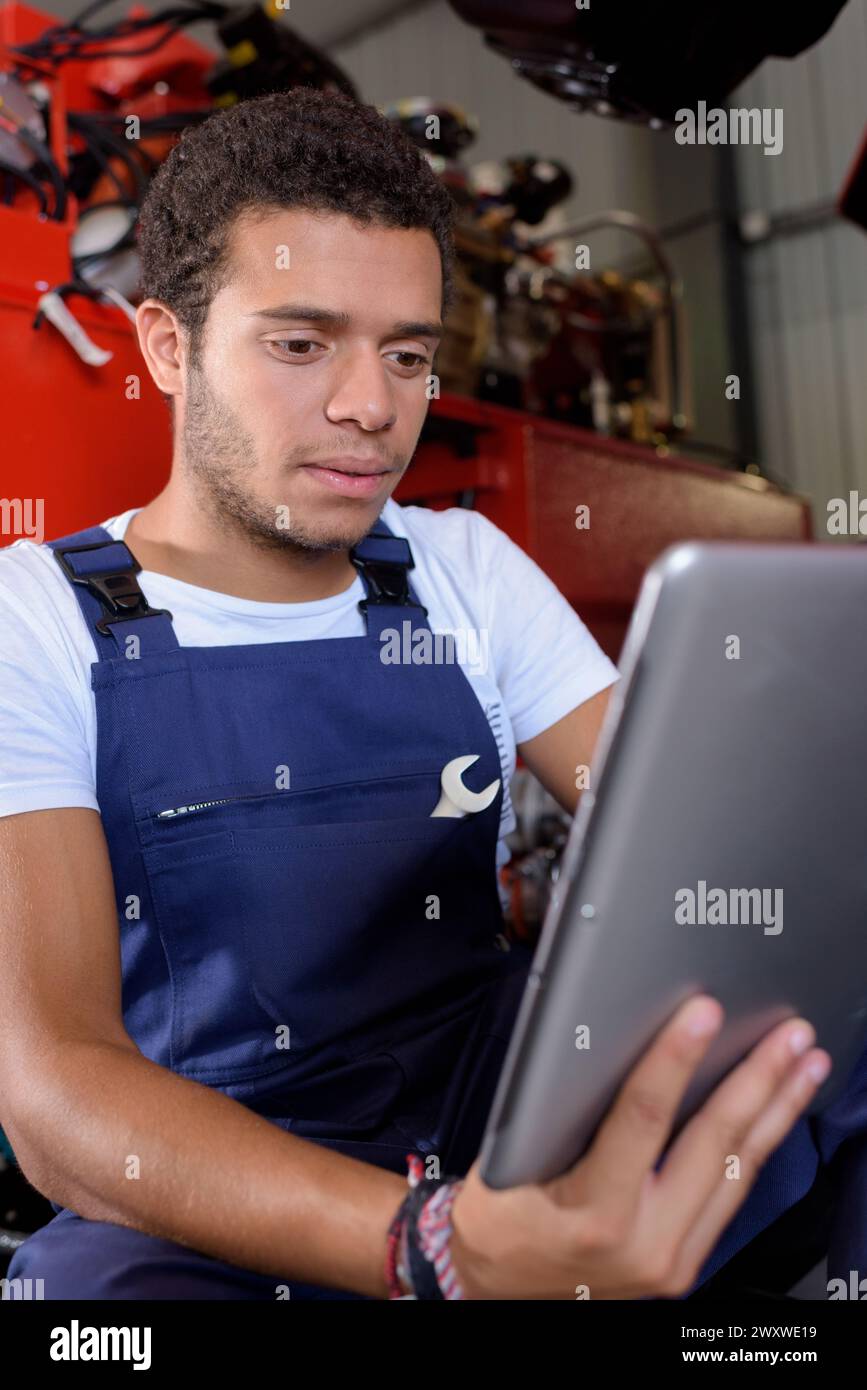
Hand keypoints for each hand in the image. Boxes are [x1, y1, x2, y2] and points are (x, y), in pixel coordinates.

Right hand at [450, 996, 829, 1298]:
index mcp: (594, 1217)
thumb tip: (611, 1042)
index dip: (675, 1060)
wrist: (499, 1286)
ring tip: (805, 1064)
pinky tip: (777, 1111)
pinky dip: (759, 1144)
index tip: (704, 1014)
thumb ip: (564, 1112)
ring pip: (738, 1170)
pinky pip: (732, 1192)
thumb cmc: (500, 1214)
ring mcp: (673, 1260)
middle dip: (757, 1081)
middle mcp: (645, 1245)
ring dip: (777, 1110)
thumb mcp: (513, 1159)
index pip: (642, 1121)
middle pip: (712, 1145)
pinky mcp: (686, 1262)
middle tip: (789, 1035)